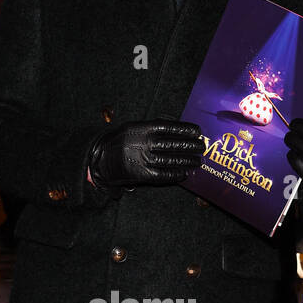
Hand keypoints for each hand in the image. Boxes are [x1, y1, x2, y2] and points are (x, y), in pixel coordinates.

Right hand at [88, 119, 203, 188]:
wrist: (101, 159)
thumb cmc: (121, 141)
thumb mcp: (134, 128)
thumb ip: (153, 128)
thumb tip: (178, 130)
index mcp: (141, 128)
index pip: (168, 127)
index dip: (185, 129)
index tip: (197, 131)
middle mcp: (142, 143)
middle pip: (172, 144)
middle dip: (190, 146)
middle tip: (201, 147)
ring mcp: (142, 159)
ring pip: (170, 160)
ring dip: (186, 161)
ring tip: (197, 161)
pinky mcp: (141, 174)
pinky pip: (163, 175)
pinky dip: (175, 174)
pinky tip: (184, 173)